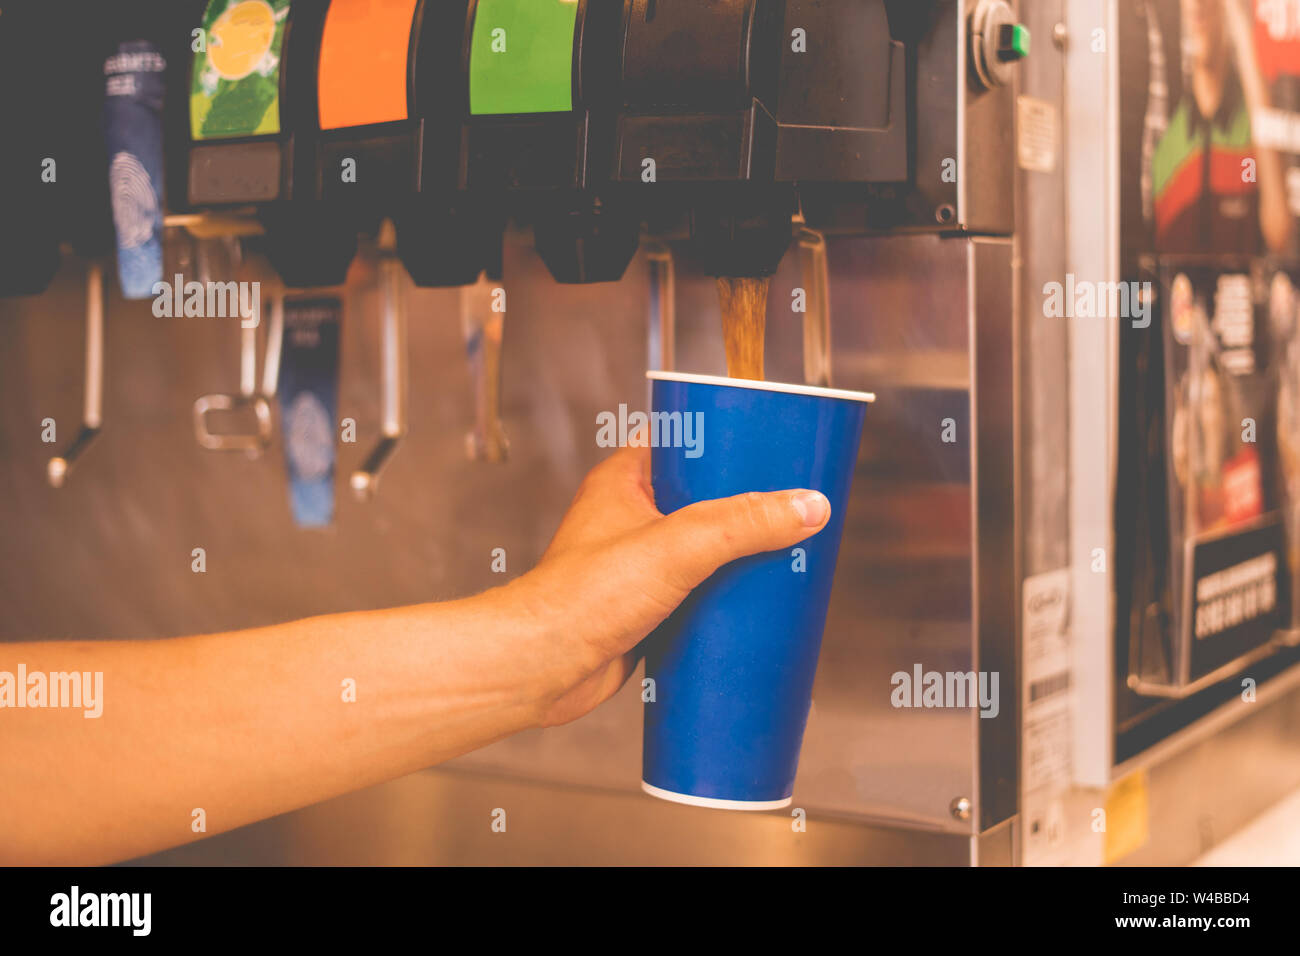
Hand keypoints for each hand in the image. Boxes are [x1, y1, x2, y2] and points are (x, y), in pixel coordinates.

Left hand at [502, 442, 831, 727]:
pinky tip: (756, 604)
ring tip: (786, 553)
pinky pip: (694, 594)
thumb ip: (743, 524)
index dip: (725, 439)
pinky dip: (723, 597)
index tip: (770, 444)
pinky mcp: (643, 609)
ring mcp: (635, 565)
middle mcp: (628, 518)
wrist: (540, 669)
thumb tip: (808, 506)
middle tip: (790, 504)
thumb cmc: (581, 598)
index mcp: (624, 480)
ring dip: (737, 555)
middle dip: (745, 505)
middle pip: (701, 498)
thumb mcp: (678, 546)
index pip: (681, 440)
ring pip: (700, 550)